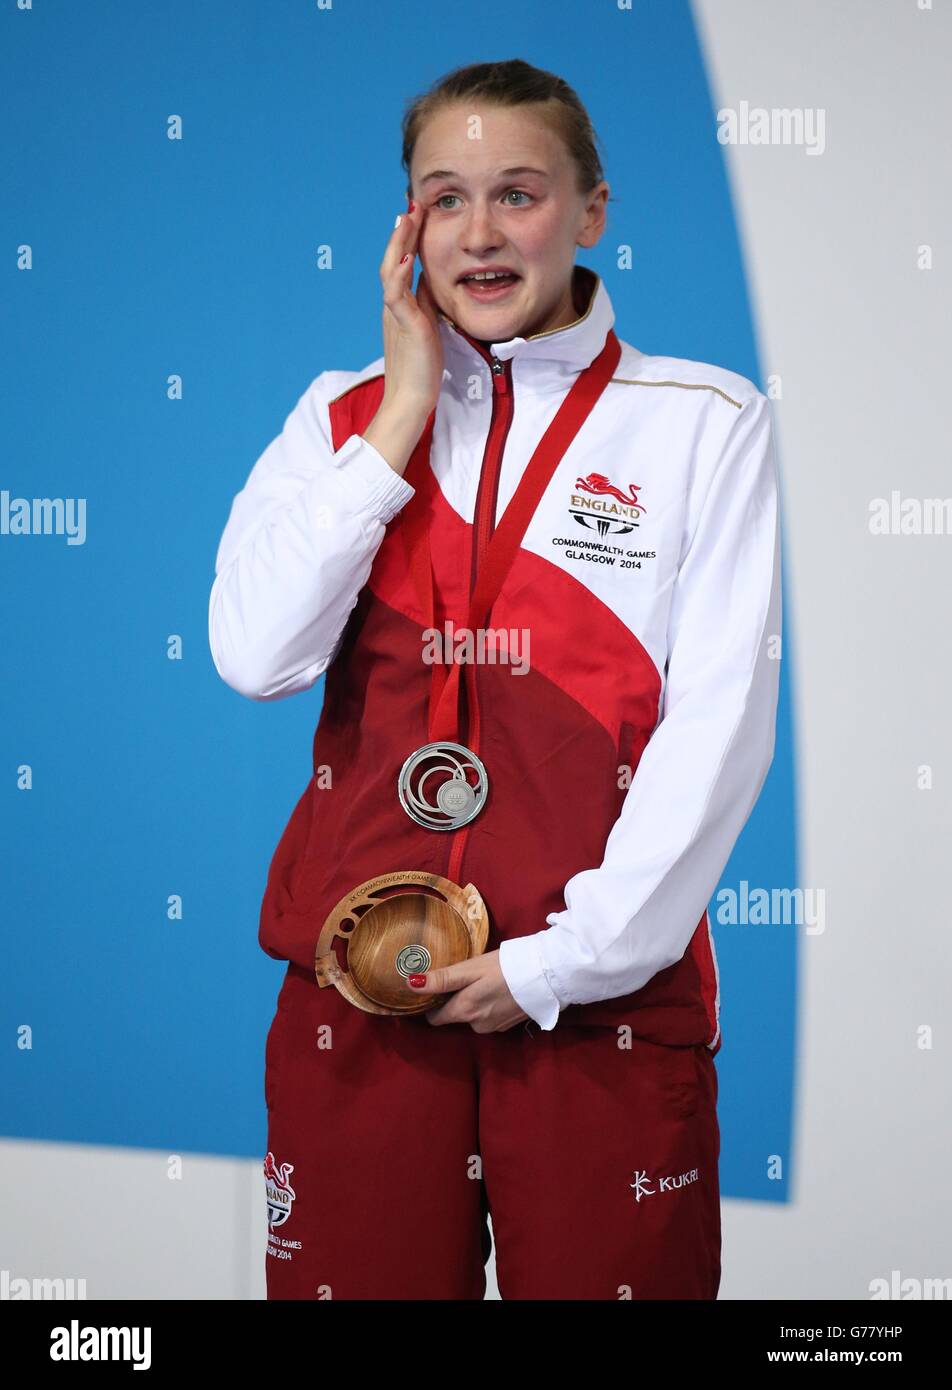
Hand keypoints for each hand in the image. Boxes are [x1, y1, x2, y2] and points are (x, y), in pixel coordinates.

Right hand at [377, 202, 444, 419]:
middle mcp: (393, 306)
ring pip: (390, 270)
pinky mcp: (405, 327)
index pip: (401, 262)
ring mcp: (396, 315)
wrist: (411, 399)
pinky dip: (400, 274)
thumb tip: (432, 280)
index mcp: (399, 305)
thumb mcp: (427, 326)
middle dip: (402, 230)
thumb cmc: (421, 368)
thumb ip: (427, 302)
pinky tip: (406, 256)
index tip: (417, 211)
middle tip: (411, 202)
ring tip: (406, 216)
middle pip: (392, 258)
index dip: (408, 237)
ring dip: (398, 242)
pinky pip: (396, 296)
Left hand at [412, 950, 530, 1032]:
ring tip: (484, 979)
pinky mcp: (509, 1024)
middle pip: (455, 1016)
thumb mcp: (470, 968)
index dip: (431, 1004)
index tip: (434, 988)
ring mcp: (495, 1027)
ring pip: (474, 1016)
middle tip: (464, 976)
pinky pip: (490, 1016)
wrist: (547, 974)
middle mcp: (477, 1025)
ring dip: (474, 1002)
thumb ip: (442, 979)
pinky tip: (498, 988)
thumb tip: (410, 984)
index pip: (435, 1018)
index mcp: (464, 1011)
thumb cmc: (505, 966)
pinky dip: (490, 1005)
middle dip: (455, 1000)